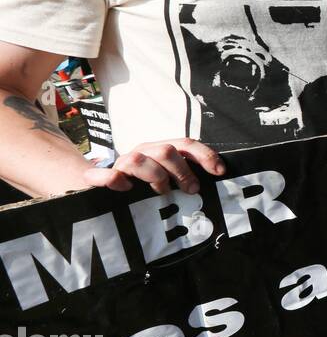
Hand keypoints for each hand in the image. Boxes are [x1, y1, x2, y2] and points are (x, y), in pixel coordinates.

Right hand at [84, 139, 224, 194]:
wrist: (99, 183)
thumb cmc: (142, 183)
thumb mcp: (167, 177)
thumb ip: (185, 176)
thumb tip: (215, 181)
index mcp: (160, 149)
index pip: (186, 144)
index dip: (205, 155)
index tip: (219, 171)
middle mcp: (143, 151)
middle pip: (166, 151)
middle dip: (183, 171)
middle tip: (192, 189)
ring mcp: (121, 163)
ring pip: (140, 160)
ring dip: (155, 177)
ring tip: (161, 192)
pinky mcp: (98, 177)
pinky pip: (104, 175)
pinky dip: (113, 179)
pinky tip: (125, 188)